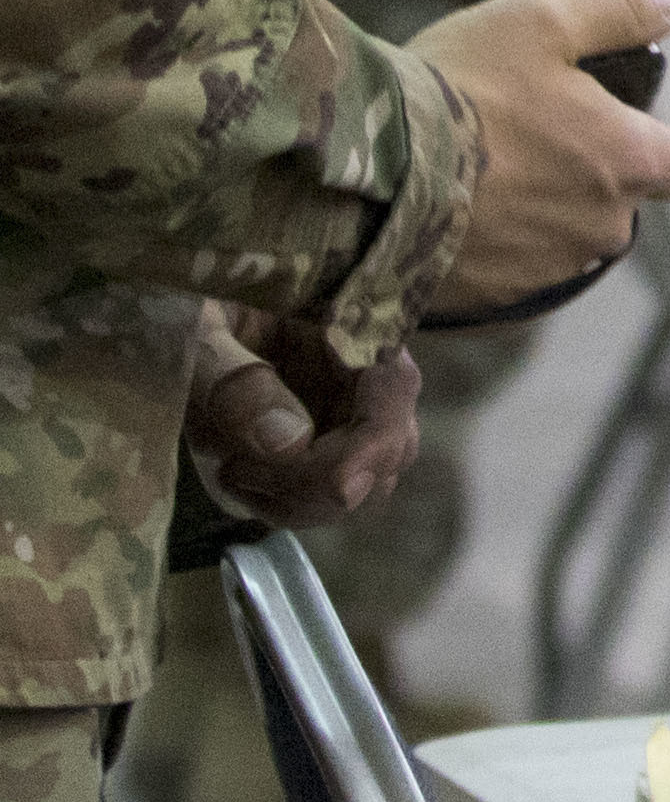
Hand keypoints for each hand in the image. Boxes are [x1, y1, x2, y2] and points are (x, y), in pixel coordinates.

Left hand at [185, 305, 418, 528]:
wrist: (142, 318)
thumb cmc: (167, 301)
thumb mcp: (190, 330)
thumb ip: (233, 381)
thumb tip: (291, 443)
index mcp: (341, 317)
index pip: (395, 384)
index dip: (377, 438)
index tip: (337, 484)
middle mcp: (356, 365)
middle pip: (393, 444)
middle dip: (330, 478)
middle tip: (239, 471)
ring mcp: (337, 408)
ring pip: (366, 479)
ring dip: (303, 496)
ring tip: (230, 471)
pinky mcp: (311, 444)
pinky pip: (325, 492)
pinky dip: (285, 501)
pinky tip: (234, 475)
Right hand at [413, 0, 669, 312]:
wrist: (357, 174)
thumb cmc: (457, 89)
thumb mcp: (541, 19)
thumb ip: (618, 9)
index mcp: (627, 164)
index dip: (654, 143)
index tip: (612, 122)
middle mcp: (600, 229)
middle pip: (618, 204)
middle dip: (584, 176)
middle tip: (520, 135)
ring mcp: (544, 272)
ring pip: (563, 239)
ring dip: (535, 212)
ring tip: (472, 171)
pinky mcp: (488, 302)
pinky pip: (507, 271)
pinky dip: (489, 247)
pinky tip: (446, 213)